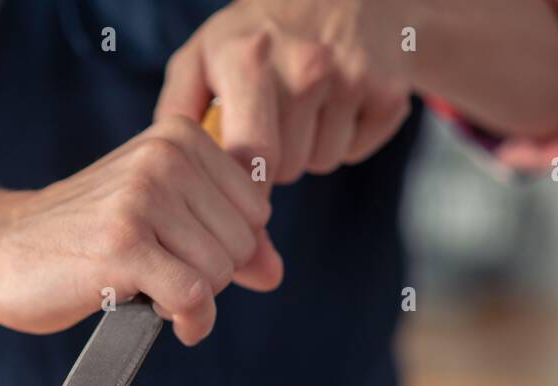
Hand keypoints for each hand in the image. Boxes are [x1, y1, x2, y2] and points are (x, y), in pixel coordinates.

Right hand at [0, 116, 282, 345]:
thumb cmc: (84, 236)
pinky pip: (195, 298)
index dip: (226, 245)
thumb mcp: (162, 221)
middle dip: (211, 274)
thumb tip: (274, 271)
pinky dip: (190, 322)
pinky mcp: (124, 247)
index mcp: (179, 138)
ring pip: (220, 272)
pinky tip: (164, 320)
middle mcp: (164, 158)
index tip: (183, 250)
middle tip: (161, 273)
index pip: (256, 208)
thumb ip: (226, 239)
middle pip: (242, 242)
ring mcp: (142, 200)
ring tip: (149, 288)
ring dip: (194, 299)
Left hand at [156, 0, 412, 184]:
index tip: (236, 174)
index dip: (240, 180)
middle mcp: (304, 65)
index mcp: (248, 57)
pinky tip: (338, 102)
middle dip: (274, 157)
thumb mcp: (204, 54)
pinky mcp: (388, 92)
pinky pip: (355, 151)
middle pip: (284, 169)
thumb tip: (168, 172)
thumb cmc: (257, 32)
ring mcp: (352, 77)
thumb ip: (177, 111)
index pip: (248, 158)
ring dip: (310, 145)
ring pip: (321, 162)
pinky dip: (346, 136)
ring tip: (305, 104)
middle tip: (272, 117)